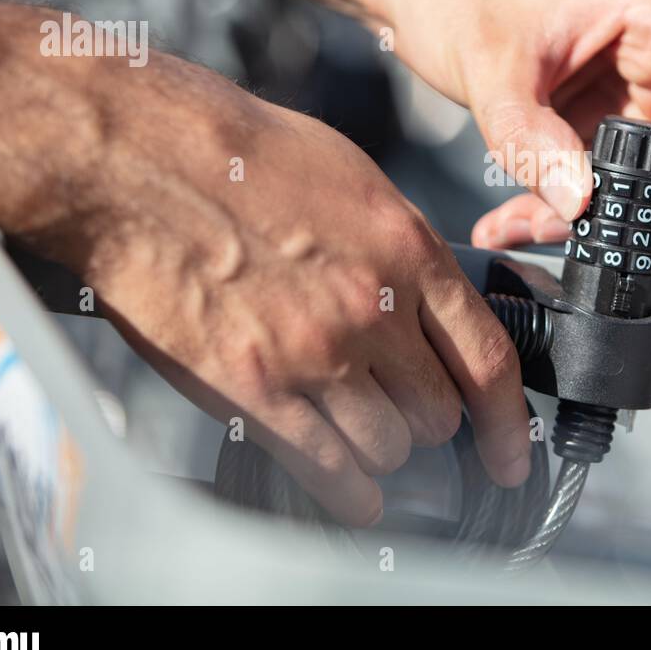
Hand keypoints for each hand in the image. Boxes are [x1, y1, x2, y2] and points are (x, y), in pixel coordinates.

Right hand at [28, 52, 531, 526]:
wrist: (139, 161)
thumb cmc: (238, 157)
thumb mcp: (353, 182)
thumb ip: (401, 250)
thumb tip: (429, 301)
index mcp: (407, 250)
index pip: (488, 357)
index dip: (508, 418)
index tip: (510, 450)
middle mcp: (371, 308)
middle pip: (438, 412)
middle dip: (430, 421)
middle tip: (407, 413)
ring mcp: (313, 353)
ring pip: (388, 447)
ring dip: (382, 448)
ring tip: (360, 429)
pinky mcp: (253, 389)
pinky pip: (326, 468)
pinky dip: (347, 490)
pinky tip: (352, 491)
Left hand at [385, 0, 650, 259]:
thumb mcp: (491, 71)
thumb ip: (532, 141)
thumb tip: (578, 204)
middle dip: (629, 201)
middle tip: (579, 239)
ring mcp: (629, 63)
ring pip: (635, 161)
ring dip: (585, 204)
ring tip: (522, 226)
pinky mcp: (598, 89)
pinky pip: (598, 156)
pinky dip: (563, 189)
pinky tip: (515, 216)